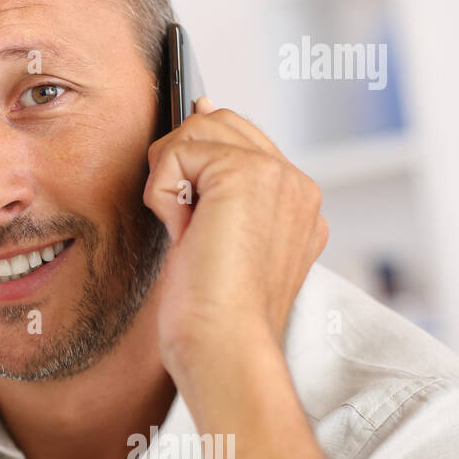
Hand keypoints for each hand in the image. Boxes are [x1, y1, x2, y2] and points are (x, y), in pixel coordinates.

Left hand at [142, 97, 327, 379]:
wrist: (224, 348)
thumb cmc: (212, 316)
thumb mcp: (215, 239)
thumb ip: (213, 182)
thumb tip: (200, 110)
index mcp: (296, 206)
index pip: (240, 143)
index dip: (197, 165)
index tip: (188, 209)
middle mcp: (297, 187)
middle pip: (220, 124)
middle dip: (182, 166)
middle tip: (185, 225)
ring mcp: (279, 176)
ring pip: (198, 129)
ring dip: (170, 178)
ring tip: (186, 229)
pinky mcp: (247, 174)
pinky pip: (177, 150)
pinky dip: (161, 191)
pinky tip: (182, 231)